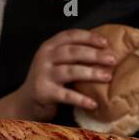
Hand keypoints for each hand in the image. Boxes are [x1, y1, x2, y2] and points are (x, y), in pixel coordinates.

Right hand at [4, 29, 118, 121]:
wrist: (26, 101)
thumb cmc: (49, 79)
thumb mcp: (56, 61)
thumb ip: (72, 54)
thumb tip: (104, 51)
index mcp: (49, 46)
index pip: (71, 35)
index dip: (89, 37)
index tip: (106, 43)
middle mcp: (45, 57)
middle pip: (73, 52)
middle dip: (95, 55)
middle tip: (112, 60)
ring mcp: (43, 74)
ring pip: (71, 71)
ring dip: (91, 73)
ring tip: (107, 77)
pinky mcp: (44, 92)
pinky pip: (66, 95)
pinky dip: (81, 99)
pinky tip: (94, 104)